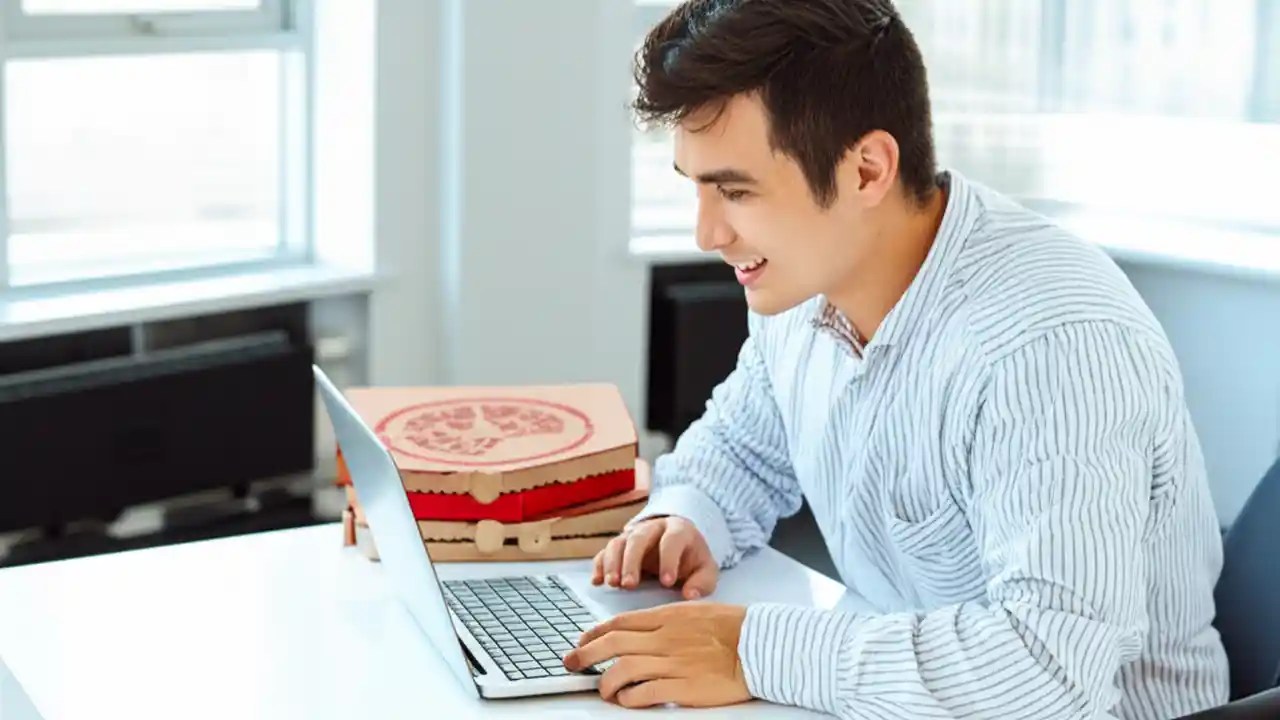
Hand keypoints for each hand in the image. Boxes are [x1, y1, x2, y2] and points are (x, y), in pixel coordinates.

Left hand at [564, 603, 749, 708]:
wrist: (760, 646)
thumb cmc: (733, 628)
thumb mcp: (695, 612)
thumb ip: (667, 621)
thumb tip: (641, 631)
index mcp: (667, 617)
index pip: (619, 622)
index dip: (594, 632)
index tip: (582, 640)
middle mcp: (664, 638)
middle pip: (611, 644)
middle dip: (585, 654)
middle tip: (571, 663)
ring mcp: (671, 663)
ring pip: (622, 671)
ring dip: (605, 683)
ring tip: (603, 690)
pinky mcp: (682, 688)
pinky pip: (644, 694)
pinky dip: (629, 699)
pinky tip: (627, 701)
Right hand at [591, 516, 718, 599]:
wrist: (679, 543)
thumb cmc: (692, 559)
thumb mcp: (706, 569)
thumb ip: (702, 582)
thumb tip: (689, 595)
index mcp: (678, 530)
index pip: (672, 540)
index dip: (669, 560)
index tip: (666, 583)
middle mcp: (653, 528)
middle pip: (638, 538)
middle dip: (632, 561)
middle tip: (629, 585)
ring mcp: (633, 535)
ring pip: (618, 542)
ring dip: (612, 563)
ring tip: (612, 584)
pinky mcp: (620, 545)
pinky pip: (604, 551)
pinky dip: (599, 565)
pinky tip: (597, 581)